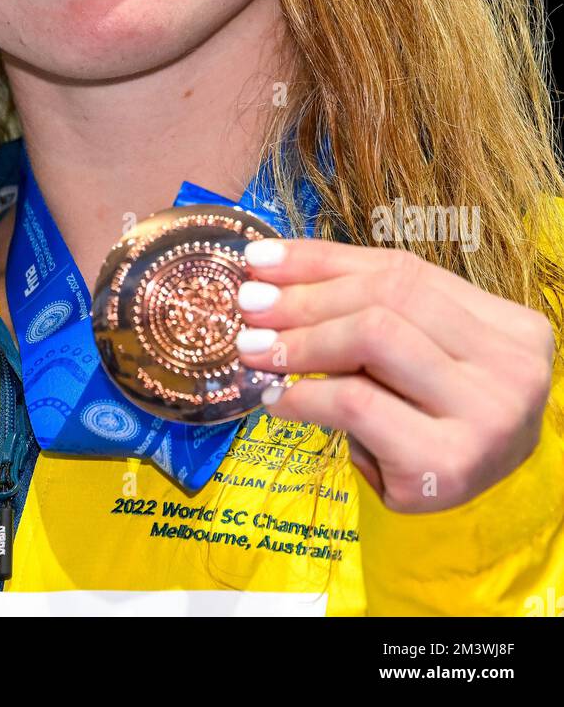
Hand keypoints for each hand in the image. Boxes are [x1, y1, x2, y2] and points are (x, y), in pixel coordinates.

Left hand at [236, 237, 555, 512]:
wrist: (462, 503)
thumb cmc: (432, 417)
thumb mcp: (416, 353)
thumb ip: (364, 305)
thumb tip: (268, 269)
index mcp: (511, 327)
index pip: (402, 270)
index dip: (322, 261)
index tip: (259, 260)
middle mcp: (513, 366)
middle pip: (388, 299)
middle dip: (306, 300)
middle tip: (249, 307)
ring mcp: (487, 417)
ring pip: (374, 338)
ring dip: (302, 342)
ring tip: (256, 352)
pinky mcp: (449, 467)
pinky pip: (358, 404)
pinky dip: (306, 396)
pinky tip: (279, 402)